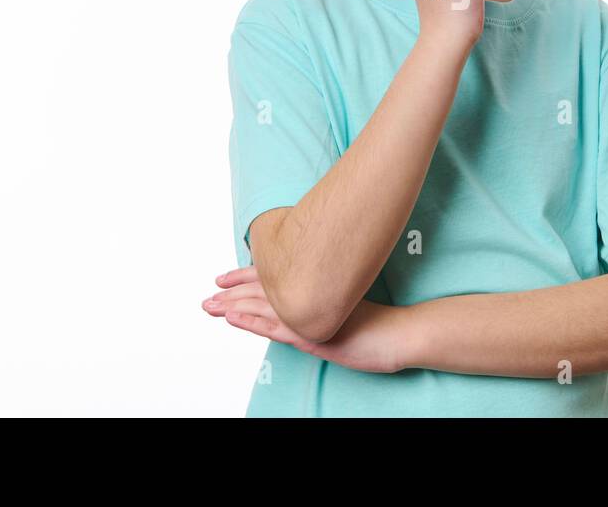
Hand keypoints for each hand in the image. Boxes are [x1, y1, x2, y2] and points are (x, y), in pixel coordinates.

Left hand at [203, 265, 414, 373]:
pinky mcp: (312, 333)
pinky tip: (232, 318)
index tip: (223, 276)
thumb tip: (306, 290)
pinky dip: (251, 321)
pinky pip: (276, 327)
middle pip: (261, 288)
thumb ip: (323, 296)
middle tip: (208, 295)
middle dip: (231, 292)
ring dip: (232, 305)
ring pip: (262, 306)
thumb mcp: (344, 304)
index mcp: (315, 286)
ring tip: (209, 306)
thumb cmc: (376, 321)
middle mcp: (309, 294)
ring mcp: (309, 313)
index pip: (272, 275)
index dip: (245, 275)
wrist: (399, 332)